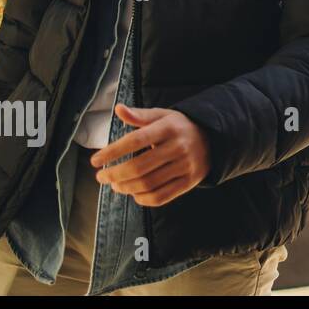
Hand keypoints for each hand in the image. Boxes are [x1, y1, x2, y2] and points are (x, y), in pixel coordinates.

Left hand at [91, 104, 211, 206]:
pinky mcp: (189, 182)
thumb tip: (119, 109)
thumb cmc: (179, 127)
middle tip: (101, 177)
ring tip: (115, 185)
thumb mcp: (162, 116)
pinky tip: (133, 193)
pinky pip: (161, 197)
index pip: (135, 141)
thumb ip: (140, 115)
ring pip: (148, 184)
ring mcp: (185, 166)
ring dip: (125, 187)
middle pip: (139, 166)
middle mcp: (179, 147)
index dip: (112, 152)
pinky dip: (142, 199)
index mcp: (169, 128)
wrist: (213, 139)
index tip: (95, 160)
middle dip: (114, 174)